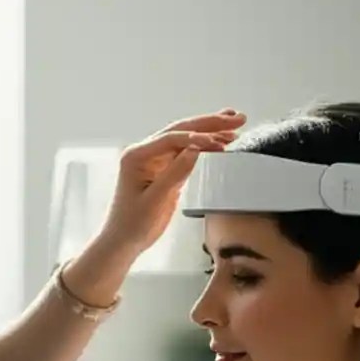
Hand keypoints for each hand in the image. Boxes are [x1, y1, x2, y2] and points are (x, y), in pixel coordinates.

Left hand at [98, 108, 246, 256]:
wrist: (123, 241)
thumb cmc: (132, 224)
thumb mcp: (155, 200)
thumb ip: (176, 173)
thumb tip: (196, 149)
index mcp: (137, 156)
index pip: (171, 138)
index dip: (197, 137)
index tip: (219, 140)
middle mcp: (145, 152)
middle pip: (181, 131)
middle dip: (209, 124)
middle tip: (235, 118)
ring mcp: (155, 160)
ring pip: (186, 139)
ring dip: (210, 131)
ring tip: (235, 125)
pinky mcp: (164, 169)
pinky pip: (186, 153)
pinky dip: (205, 147)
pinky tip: (220, 142)